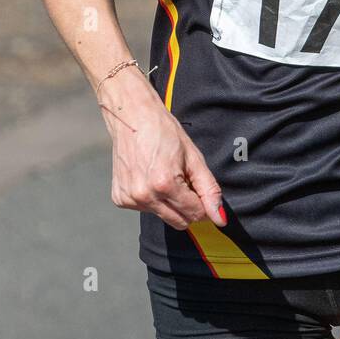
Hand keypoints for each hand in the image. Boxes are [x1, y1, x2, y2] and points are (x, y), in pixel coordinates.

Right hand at [101, 70, 225, 230]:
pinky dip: (152, 198)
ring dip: (169, 202)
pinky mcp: (120, 199)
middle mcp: (144, 196)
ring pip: (164, 216)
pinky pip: (146, 210)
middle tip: (182, 180)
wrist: (131, 117)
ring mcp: (130, 199)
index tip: (198, 187)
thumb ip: (209, 191)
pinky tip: (148, 177)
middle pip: (180, 221)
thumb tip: (219, 219)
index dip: (202, 203)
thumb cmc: (163, 132)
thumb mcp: (194, 158)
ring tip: (163, 175)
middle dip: (187, 205)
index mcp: (165, 185)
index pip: (196, 214)